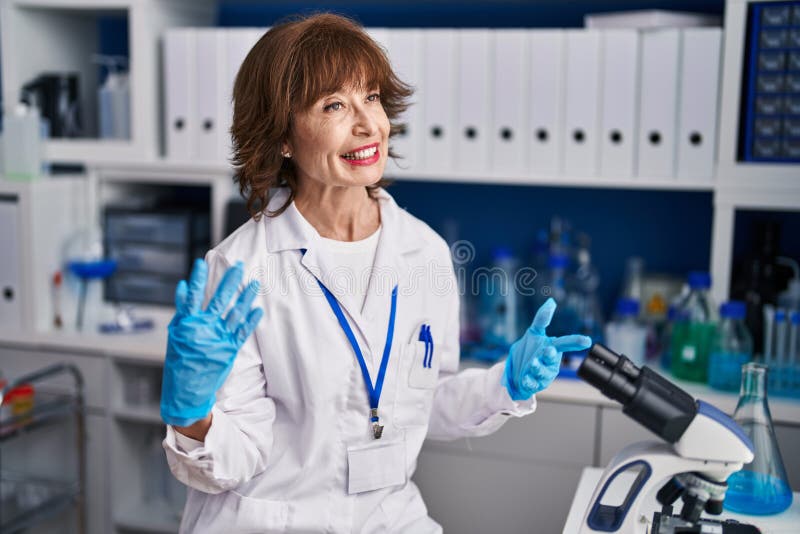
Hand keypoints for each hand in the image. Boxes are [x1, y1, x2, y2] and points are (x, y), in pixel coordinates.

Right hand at [160, 259, 262, 426]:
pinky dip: (250, 320)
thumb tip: (185, 287)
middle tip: (238, 265)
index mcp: (187, 325)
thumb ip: (182, 312)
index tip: (202, 262)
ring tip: (255, 283)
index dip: (198, 280)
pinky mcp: (229, 350)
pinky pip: (242, 332)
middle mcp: (204, 330)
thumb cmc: (179, 360)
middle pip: (219, 301)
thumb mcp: (175, 336)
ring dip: (245, 297)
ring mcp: (218, 340)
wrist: (186, 391)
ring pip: (234, 314)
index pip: (193, 298)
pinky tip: (258, 309)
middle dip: (229, 281)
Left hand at [502, 298, 591, 400]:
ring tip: (531, 363)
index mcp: (553, 347)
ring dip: (537, 367)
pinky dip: (529, 380)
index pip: (565, 343)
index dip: (576, 342)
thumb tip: (551, 301)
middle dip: (551, 354)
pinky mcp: (534, 383)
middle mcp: (550, 361)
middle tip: (548, 350)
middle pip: (553, 357)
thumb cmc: (530, 351)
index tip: (587, 340)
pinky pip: (532, 383)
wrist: (517, 371)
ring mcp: (543, 373)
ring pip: (542, 371)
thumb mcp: (534, 333)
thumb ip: (542, 318)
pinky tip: (526, 378)